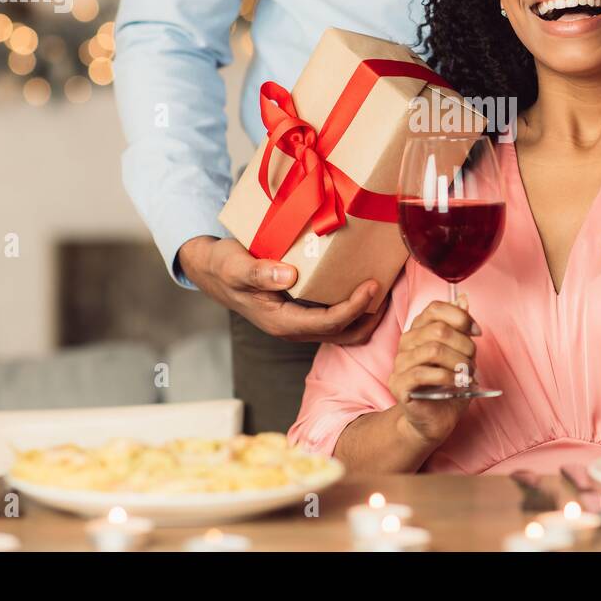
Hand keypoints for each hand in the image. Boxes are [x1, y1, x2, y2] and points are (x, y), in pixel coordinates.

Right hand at [177, 236, 381, 343]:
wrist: (213, 271)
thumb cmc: (224, 267)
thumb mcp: (236, 266)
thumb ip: (259, 272)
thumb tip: (290, 276)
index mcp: (281, 322)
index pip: (329, 322)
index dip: (354, 307)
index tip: (372, 285)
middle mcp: (294, 328)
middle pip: (344, 334)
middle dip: (370, 316)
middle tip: (387, 287)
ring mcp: (300, 323)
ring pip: (344, 331)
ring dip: (367, 315)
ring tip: (383, 288)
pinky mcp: (303, 313)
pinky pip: (337, 319)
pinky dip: (356, 308)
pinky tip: (363, 285)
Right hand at [389, 298, 478, 445]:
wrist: (434, 420)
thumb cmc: (448, 386)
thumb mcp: (459, 353)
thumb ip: (460, 328)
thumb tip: (464, 299)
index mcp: (419, 329)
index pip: (435, 308)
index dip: (460, 317)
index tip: (477, 332)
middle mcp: (406, 342)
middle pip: (438, 330)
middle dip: (464, 345)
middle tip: (473, 362)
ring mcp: (399, 363)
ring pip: (433, 350)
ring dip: (458, 363)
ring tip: (467, 375)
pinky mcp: (398, 384)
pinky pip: (423, 373)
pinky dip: (447, 377)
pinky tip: (456, 384)